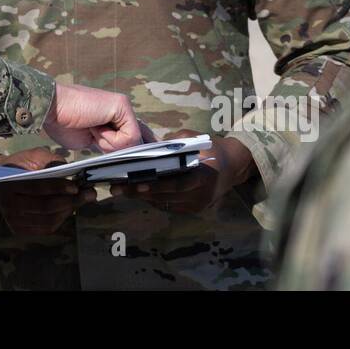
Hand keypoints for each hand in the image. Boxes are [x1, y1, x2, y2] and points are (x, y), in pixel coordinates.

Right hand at [0, 147, 94, 236]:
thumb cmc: (19, 165)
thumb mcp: (33, 156)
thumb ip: (50, 160)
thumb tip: (71, 171)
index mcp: (10, 183)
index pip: (37, 187)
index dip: (58, 187)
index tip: (76, 186)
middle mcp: (9, 205)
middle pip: (45, 207)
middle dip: (70, 201)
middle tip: (89, 194)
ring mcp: (13, 220)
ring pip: (48, 221)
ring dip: (68, 211)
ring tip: (80, 200)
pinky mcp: (18, 229)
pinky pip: (45, 229)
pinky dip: (60, 220)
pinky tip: (67, 209)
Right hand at [44, 83, 143, 151]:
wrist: (52, 109)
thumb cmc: (64, 124)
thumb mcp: (92, 141)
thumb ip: (110, 146)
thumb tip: (128, 155)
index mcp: (114, 118)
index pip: (138, 136)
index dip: (140, 150)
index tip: (145, 158)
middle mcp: (121, 110)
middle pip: (141, 140)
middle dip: (126, 151)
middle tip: (100, 141)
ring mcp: (123, 106)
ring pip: (133, 141)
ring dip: (110, 144)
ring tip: (92, 130)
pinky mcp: (122, 105)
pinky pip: (129, 137)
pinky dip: (111, 140)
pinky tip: (95, 127)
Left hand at [111, 135, 255, 214]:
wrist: (233, 165)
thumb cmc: (209, 148)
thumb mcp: (192, 139)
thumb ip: (171, 145)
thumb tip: (145, 148)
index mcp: (202, 175)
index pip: (175, 184)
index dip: (154, 186)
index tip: (134, 185)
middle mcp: (200, 194)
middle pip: (165, 196)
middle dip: (139, 192)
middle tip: (116, 188)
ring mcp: (197, 204)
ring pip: (165, 203)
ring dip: (143, 197)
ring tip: (121, 189)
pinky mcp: (194, 209)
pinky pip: (169, 206)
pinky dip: (154, 199)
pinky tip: (139, 192)